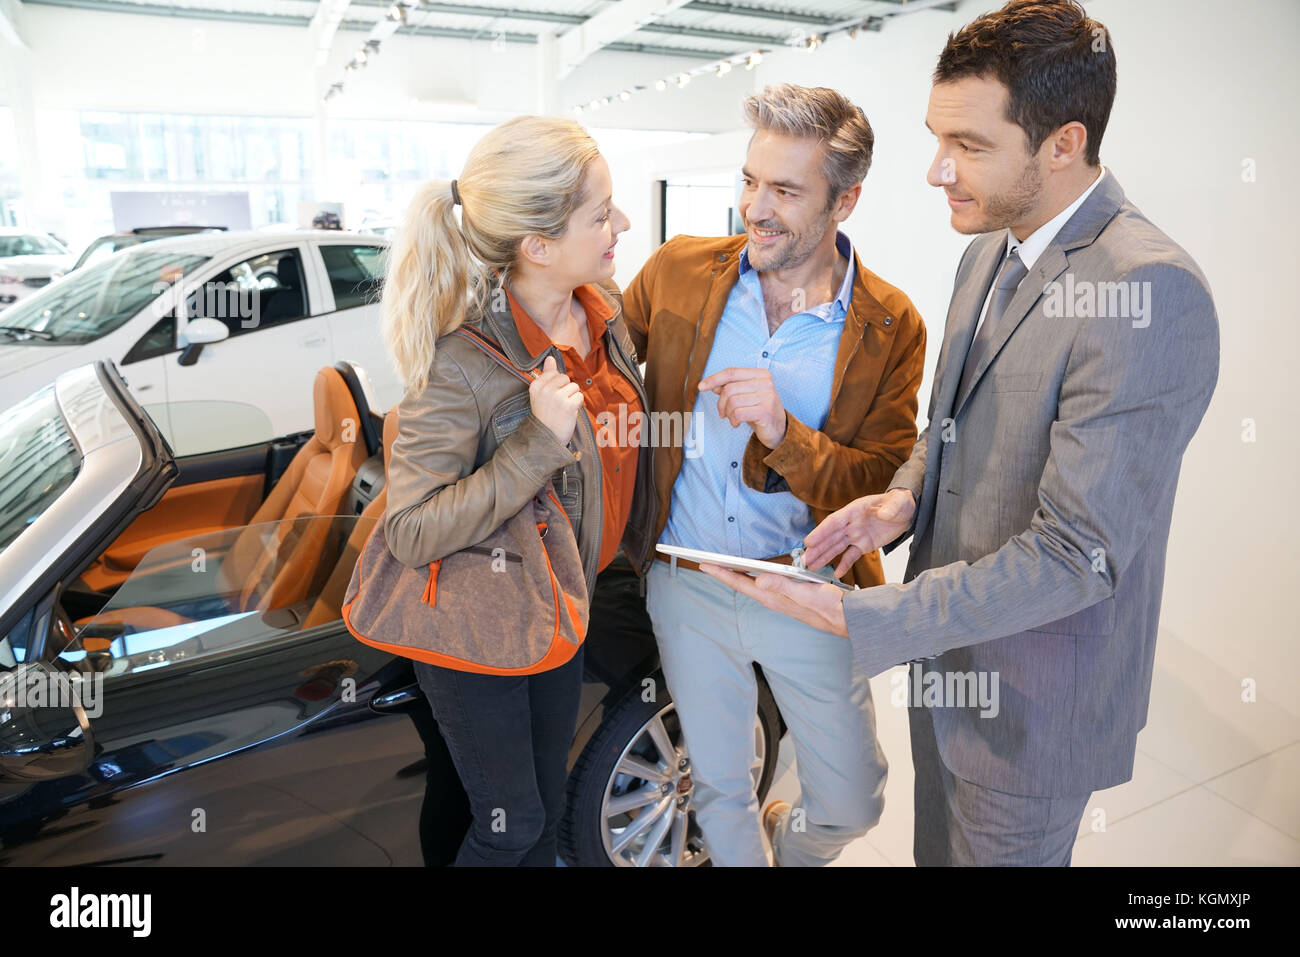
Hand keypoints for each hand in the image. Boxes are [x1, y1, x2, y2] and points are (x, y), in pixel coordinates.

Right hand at [529, 355, 584, 443]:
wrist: (546, 438)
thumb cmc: (545, 416)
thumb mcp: (541, 394)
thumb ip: (546, 375)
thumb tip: (550, 357)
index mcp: (536, 386)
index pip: (555, 373)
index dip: (557, 386)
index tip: (551, 398)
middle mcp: (545, 389)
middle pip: (566, 378)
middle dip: (566, 390)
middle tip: (558, 405)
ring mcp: (556, 397)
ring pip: (574, 387)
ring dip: (572, 398)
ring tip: (563, 409)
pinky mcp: (568, 405)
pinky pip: (579, 396)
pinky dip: (577, 405)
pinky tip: (568, 413)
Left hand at [697, 367, 786, 447]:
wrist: (779, 429)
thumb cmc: (760, 411)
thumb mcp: (746, 396)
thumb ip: (731, 388)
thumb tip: (713, 385)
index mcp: (761, 374)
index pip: (732, 372)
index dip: (714, 379)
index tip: (701, 386)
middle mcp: (766, 383)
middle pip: (729, 389)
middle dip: (721, 403)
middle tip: (722, 413)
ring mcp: (768, 397)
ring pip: (732, 402)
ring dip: (728, 414)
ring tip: (733, 419)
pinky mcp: (766, 412)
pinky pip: (738, 413)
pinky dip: (733, 420)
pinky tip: (737, 423)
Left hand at [698, 565, 847, 637]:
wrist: (849, 620)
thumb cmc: (831, 608)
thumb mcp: (808, 593)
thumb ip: (783, 586)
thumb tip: (759, 579)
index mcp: (774, 597)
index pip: (741, 583)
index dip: (721, 573)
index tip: (703, 564)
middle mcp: (773, 599)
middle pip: (741, 583)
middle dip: (722, 573)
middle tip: (705, 562)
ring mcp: (780, 599)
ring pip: (750, 584)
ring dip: (735, 574)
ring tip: (721, 565)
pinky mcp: (788, 597)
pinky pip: (763, 584)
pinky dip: (751, 576)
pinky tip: (751, 572)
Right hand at [801, 488, 916, 575]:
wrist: (907, 512)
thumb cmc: (901, 503)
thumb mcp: (899, 502)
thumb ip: (890, 508)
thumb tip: (884, 513)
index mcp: (855, 510)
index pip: (834, 522)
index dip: (821, 532)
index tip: (808, 541)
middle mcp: (852, 523)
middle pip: (830, 537)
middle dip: (817, 548)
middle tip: (804, 559)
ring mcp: (856, 535)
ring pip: (837, 547)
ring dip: (824, 557)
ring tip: (811, 567)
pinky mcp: (864, 545)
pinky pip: (851, 556)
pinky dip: (844, 565)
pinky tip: (836, 574)